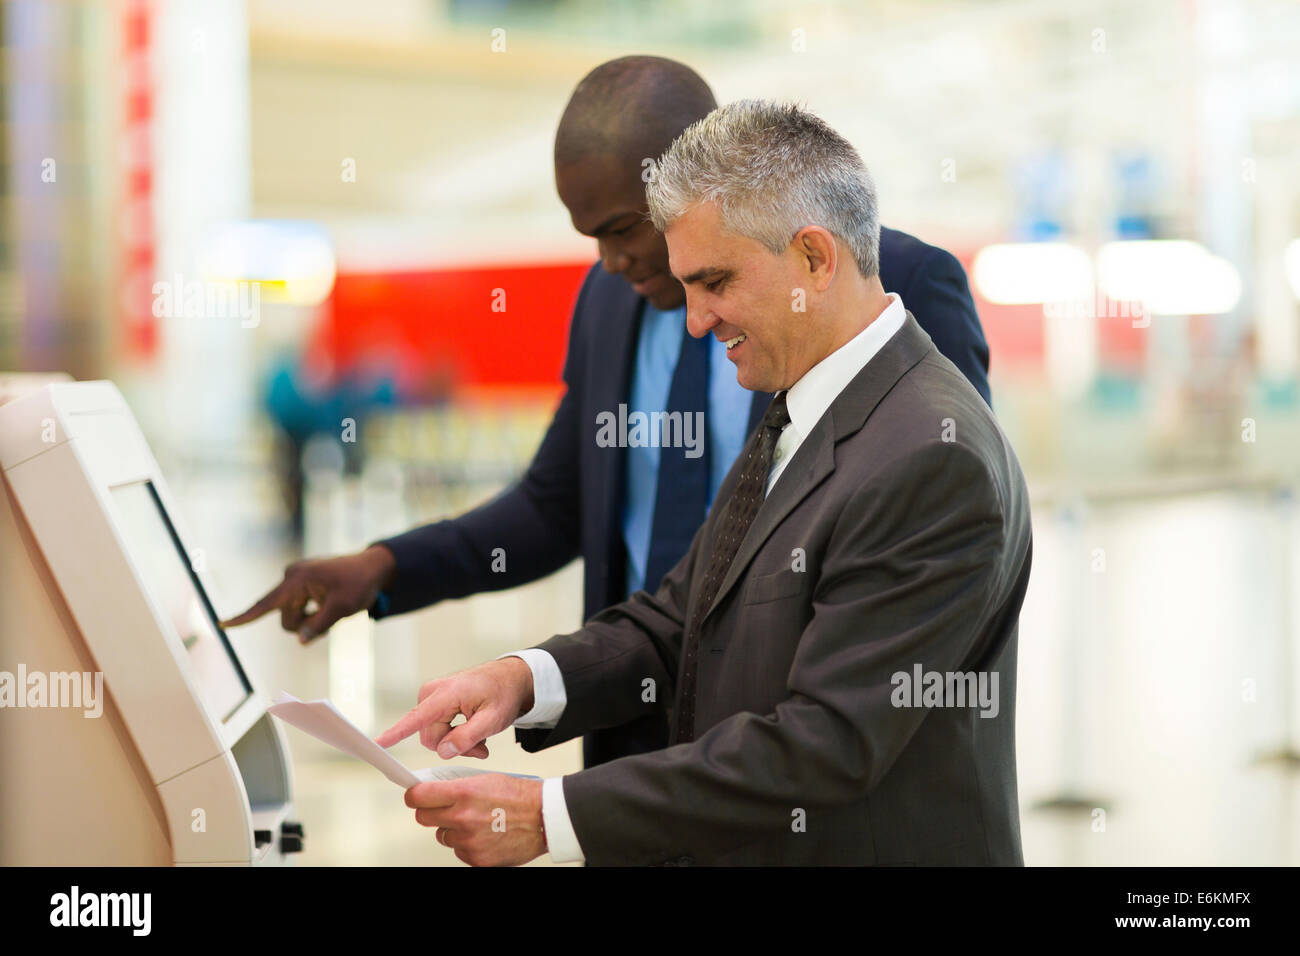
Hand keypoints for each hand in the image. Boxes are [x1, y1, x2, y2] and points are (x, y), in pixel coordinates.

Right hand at [220, 545, 396, 642]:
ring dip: (311, 620)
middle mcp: (291, 578)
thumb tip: (301, 640)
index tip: (221, 625)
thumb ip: (319, 625)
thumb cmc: (360, 584)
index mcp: (297, 580)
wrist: (374, 568)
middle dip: (306, 625)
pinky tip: (330, 603)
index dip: (243, 618)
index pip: (265, 604)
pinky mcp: (302, 585)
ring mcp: (296, 581)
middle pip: (285, 620)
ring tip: (335, 606)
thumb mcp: (343, 608)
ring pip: (293, 618)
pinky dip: (313, 613)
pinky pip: (300, 610)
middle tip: (333, 613)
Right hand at [374, 657, 534, 758]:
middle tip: (480, 747)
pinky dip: (455, 735)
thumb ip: (468, 737)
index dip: (396, 733)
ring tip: (480, 738)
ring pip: (434, 737)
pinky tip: (473, 732)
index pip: (417, 718)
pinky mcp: (433, 703)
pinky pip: (437, 730)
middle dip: (454, 747)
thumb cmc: (503, 694)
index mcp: (447, 694)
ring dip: (457, 743)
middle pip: (431, 738)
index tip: (377, 743)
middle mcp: (432, 694)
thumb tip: (443, 751)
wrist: (509, 679)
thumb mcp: (493, 719)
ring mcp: (431, 698)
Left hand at [406, 775, 545, 865]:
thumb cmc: (520, 796)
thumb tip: (435, 792)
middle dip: (431, 812)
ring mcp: (468, 841)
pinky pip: (459, 852)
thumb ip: (457, 787)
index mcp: (463, 793)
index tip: (414, 796)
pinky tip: (486, 835)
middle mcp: (462, 818)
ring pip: (443, 836)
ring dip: (453, 830)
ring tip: (477, 822)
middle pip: (424, 818)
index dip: (414, 795)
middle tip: (445, 809)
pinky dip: (469, 845)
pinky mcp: (476, 859)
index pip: (419, 796)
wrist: (544, 817)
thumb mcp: (485, 780)